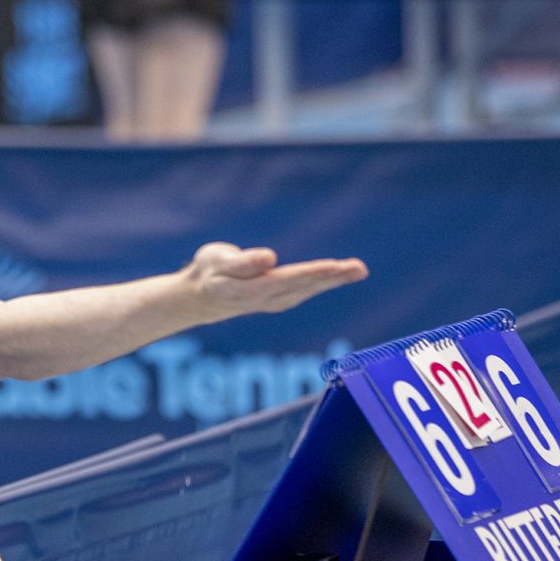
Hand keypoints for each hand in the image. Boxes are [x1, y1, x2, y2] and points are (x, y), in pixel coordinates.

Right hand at [184, 242, 367, 319]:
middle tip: (360, 269)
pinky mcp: (277, 299)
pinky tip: (337, 276)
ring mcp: (274, 302)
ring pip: (308, 290)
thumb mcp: (217, 261)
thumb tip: (269, 258)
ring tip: (356, 270)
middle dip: (333, 278)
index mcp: (254, 289)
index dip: (314, 273)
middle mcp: (268, 299)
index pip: (290, 279)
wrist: (199, 298)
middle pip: (305, 287)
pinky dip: (322, 283)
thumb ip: (243, 262)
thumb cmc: (208, 272)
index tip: (336, 267)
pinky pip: (305, 290)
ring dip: (333, 281)